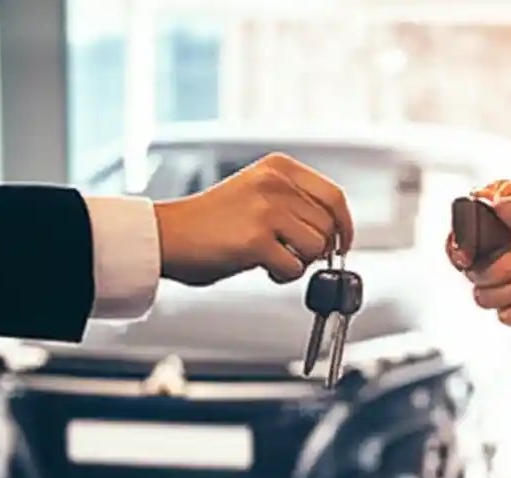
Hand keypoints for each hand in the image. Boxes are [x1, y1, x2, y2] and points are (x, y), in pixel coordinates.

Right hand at [153, 153, 353, 284]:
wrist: (165, 235)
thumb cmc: (208, 221)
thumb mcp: (256, 193)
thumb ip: (293, 202)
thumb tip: (334, 232)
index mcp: (278, 168)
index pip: (334, 197)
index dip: (344, 225)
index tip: (343, 243)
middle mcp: (275, 184)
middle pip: (328, 226)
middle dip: (315, 249)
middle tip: (291, 254)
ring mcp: (266, 211)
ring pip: (316, 248)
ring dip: (298, 262)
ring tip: (272, 258)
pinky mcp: (256, 240)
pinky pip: (294, 268)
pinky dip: (283, 276)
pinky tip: (262, 268)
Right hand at [445, 181, 510, 325]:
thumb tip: (488, 201)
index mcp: (506, 227)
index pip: (464, 234)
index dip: (458, 243)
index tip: (468, 248)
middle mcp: (506, 255)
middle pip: (468, 269)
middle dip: (488, 269)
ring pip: (482, 295)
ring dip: (508, 288)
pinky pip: (504, 317)